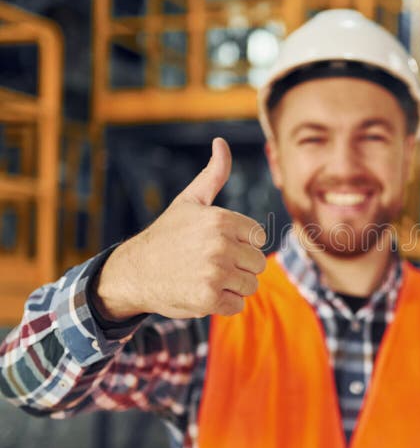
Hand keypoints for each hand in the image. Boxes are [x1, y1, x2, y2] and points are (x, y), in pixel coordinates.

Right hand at [93, 137, 266, 320]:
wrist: (133, 272)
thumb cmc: (167, 235)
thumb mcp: (190, 201)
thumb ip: (214, 174)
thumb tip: (221, 142)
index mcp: (221, 219)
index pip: (258, 238)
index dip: (241, 244)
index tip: (217, 244)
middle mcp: (220, 244)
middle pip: (258, 263)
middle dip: (239, 267)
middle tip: (210, 264)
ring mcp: (215, 272)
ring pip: (250, 285)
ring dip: (232, 286)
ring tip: (206, 278)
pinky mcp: (208, 298)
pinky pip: (237, 305)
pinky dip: (223, 304)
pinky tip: (202, 293)